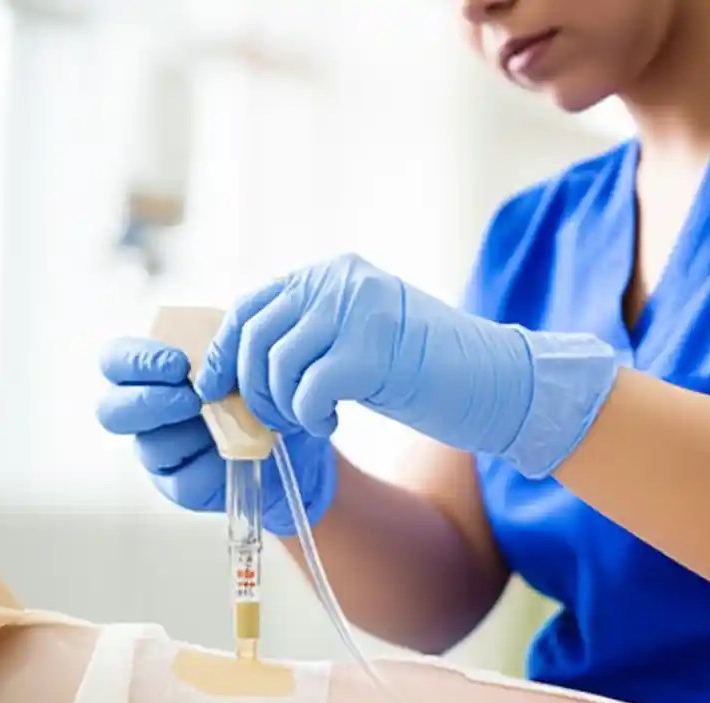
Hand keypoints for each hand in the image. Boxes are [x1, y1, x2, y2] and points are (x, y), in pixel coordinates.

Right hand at [96, 337, 337, 535]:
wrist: (303, 426)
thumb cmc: (266, 381)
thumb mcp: (244, 349)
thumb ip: (218, 341)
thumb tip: (207, 347)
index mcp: (155, 372)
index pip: (116, 362)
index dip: (133, 361)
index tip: (176, 362)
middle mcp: (151, 412)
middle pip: (112, 411)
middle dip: (146, 401)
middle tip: (189, 396)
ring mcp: (164, 451)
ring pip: (148, 447)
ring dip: (184, 433)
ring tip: (222, 421)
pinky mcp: (185, 485)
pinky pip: (183, 480)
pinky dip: (209, 465)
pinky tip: (236, 452)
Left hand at [194, 253, 617, 478]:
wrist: (497, 382)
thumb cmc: (427, 368)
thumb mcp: (360, 336)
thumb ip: (311, 334)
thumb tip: (239, 364)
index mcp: (333, 274)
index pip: (252, 306)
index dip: (222, 351)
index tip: (212, 389)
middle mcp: (341, 281)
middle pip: (256, 336)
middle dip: (251, 388)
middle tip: (272, 419)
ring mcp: (359, 310)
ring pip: (277, 364)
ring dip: (282, 405)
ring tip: (310, 419)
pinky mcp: (374, 349)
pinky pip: (308, 389)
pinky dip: (310, 414)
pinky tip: (331, 420)